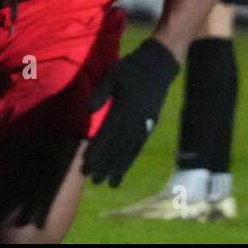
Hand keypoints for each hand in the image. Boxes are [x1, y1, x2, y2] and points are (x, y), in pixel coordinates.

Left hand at [82, 37, 180, 187]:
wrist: (160, 64)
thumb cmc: (133, 68)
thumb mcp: (114, 74)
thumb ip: (101, 93)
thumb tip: (88, 110)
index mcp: (124, 107)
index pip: (107, 133)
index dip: (97, 149)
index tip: (86, 163)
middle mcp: (135, 119)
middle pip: (118, 146)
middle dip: (105, 164)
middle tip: (94, 180)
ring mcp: (145, 123)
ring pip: (130, 150)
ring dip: (119, 167)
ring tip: (111, 183)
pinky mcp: (151, 124)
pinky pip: (140, 145)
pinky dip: (132, 159)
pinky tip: (125, 168)